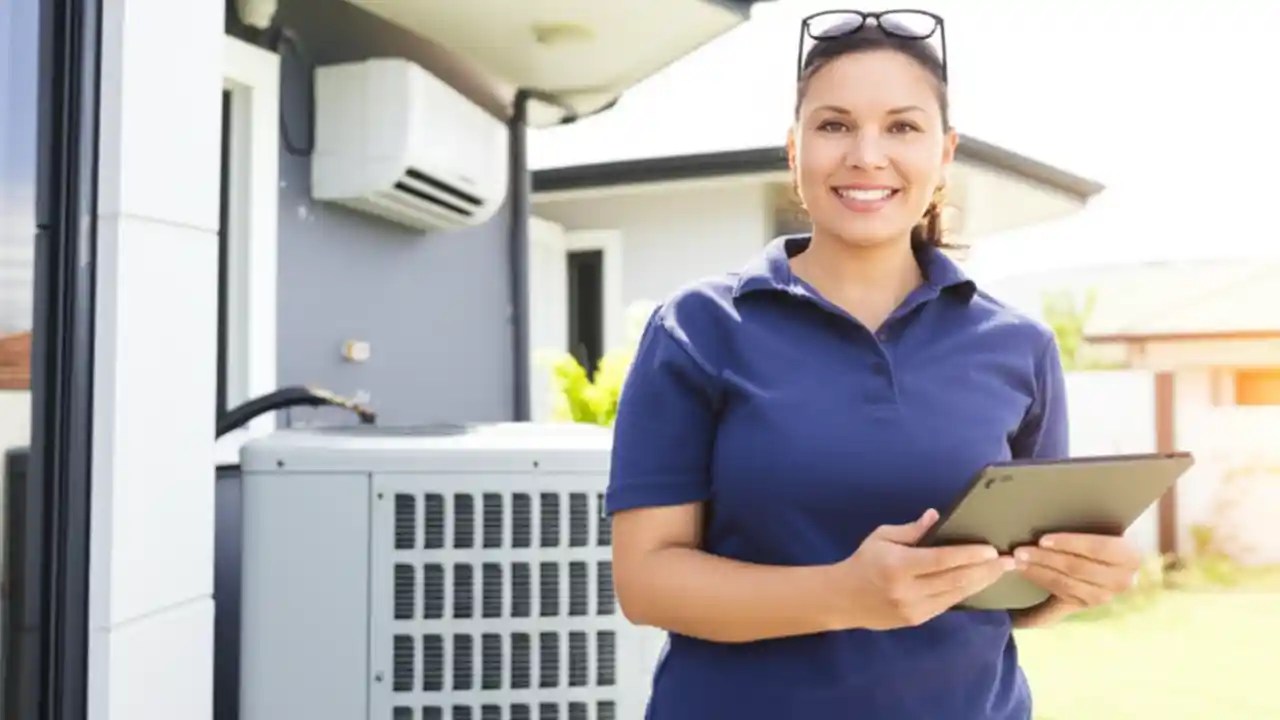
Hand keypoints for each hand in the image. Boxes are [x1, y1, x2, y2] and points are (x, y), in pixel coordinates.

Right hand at [830, 508, 1015, 630]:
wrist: (843, 599)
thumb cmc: (863, 562)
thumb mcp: (882, 537)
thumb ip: (912, 530)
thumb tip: (937, 515)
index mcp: (898, 566)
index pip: (941, 560)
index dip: (969, 555)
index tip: (991, 550)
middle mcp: (908, 590)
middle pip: (955, 579)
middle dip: (986, 570)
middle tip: (1010, 560)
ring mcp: (914, 609)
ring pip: (957, 594)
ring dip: (982, 582)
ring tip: (1002, 570)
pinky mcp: (918, 620)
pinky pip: (949, 604)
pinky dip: (966, 591)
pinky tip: (980, 582)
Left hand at [1013, 532, 1142, 615]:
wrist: (1111, 559)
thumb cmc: (1101, 533)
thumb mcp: (1103, 527)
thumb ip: (1088, 522)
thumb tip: (1065, 504)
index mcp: (1129, 557)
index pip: (1098, 548)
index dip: (1070, 543)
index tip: (1043, 539)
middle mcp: (1121, 581)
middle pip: (1078, 568)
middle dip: (1045, 559)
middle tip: (1019, 551)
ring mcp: (1103, 597)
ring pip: (1066, 585)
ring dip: (1038, 574)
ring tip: (1018, 562)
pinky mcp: (1084, 606)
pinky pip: (1059, 603)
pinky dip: (1038, 597)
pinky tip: (1022, 588)